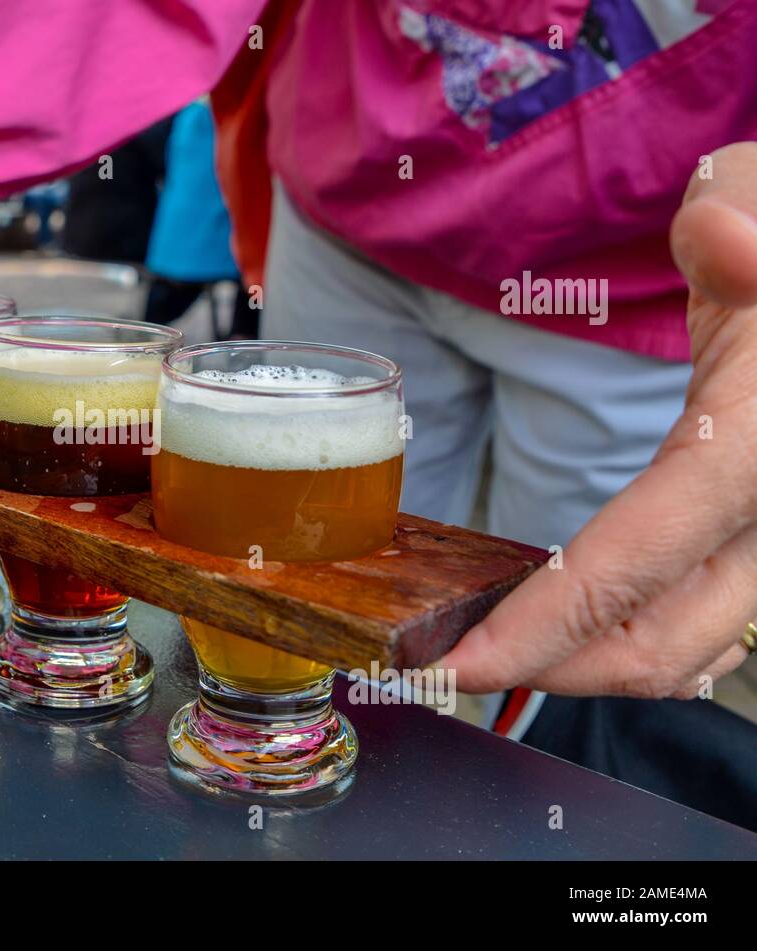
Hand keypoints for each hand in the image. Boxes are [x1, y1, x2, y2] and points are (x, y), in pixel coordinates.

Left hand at [441, 142, 756, 698]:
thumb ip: (739, 218)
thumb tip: (722, 236)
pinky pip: (702, 626)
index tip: (459, 662)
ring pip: (686, 651)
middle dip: (547, 668)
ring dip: (585, 664)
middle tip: (450, 665)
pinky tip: (566, 621)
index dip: (541, 628)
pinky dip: (627, 638)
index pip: (634, 564)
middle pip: (657, 641)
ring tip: (494, 646)